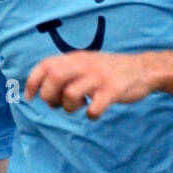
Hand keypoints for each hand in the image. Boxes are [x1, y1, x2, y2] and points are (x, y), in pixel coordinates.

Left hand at [25, 51, 156, 120]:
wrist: (143, 69)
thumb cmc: (109, 71)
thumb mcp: (85, 64)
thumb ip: (65, 74)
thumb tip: (44, 94)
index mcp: (75, 58)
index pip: (45, 65)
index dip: (32, 82)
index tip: (29, 97)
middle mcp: (84, 65)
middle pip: (53, 79)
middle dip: (49, 96)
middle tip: (58, 104)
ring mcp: (99, 78)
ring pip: (70, 94)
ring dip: (69, 108)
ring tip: (79, 106)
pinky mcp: (113, 91)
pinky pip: (94, 108)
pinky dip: (91, 115)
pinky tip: (95, 112)